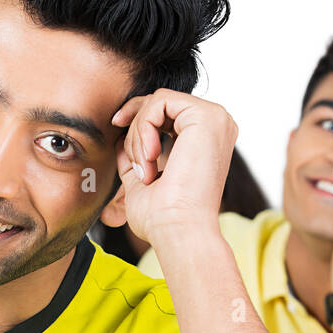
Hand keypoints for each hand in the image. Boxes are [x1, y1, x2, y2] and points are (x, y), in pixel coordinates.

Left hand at [110, 89, 237, 244]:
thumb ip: (135, 157)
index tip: (116, 126)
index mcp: (206, 139)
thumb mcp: (142, 181)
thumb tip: (120, 140)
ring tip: (144, 168)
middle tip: (134, 163)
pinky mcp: (207, 115)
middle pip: (160, 102)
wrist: (178, 230)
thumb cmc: (163, 218)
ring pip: (157, 102)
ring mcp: (215, 118)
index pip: (167, 111)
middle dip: (134, 127)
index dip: (137, 115)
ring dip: (138, 134)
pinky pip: (160, 102)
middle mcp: (216, 125)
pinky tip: (150, 158)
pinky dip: (144, 128)